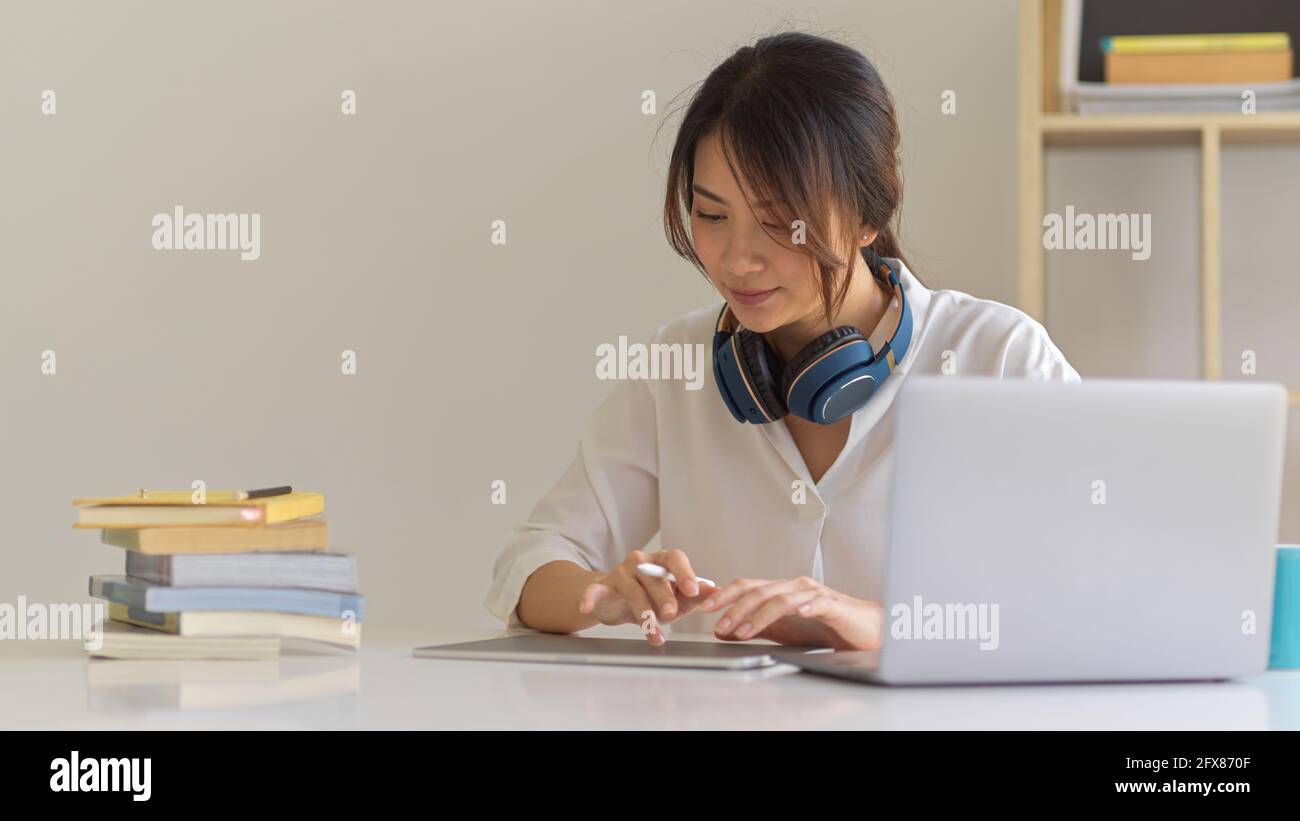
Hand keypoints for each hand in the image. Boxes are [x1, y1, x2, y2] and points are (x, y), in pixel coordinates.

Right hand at [577, 550, 716, 645]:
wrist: (619, 603)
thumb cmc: (654, 598)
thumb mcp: (679, 599)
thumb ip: (697, 596)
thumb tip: (717, 593)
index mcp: (662, 561)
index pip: (675, 559)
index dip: (684, 573)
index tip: (693, 590)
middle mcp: (641, 562)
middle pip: (654, 576)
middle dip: (663, 597)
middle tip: (670, 614)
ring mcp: (620, 573)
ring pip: (632, 590)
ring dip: (643, 613)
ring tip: (654, 633)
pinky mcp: (602, 586)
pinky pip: (595, 590)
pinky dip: (589, 596)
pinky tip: (586, 606)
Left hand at [699, 576, 882, 650]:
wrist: (865, 630)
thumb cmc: (826, 628)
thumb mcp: (784, 630)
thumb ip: (757, 627)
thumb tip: (725, 629)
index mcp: (782, 590)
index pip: (749, 587)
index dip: (726, 594)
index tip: (704, 606)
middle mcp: (796, 586)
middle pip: (760, 590)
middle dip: (736, 607)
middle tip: (720, 623)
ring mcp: (815, 593)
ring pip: (782, 598)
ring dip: (759, 615)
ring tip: (744, 630)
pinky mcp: (835, 605)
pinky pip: (818, 603)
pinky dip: (805, 606)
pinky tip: (797, 612)